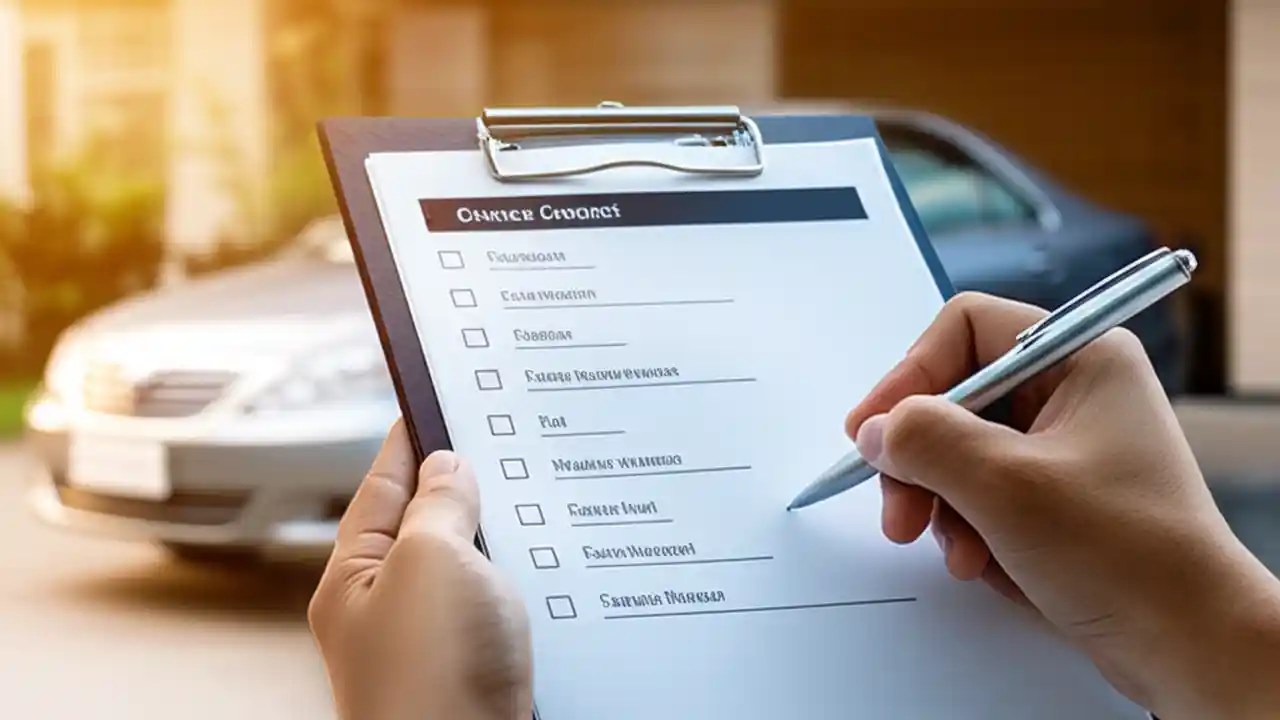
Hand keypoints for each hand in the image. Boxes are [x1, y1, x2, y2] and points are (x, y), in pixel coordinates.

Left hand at [309, 422, 531, 719]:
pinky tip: (559, 566)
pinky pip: (505, 605)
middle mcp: (392, 606)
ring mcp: (439, 640)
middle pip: (433, 523)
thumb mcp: (430, 562)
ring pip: (477, 564)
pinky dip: (530, 580)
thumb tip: (448, 468)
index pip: (385, 482)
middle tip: (515, 437)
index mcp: (357, 575)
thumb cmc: (433, 678)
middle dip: (474, 484)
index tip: (441, 393)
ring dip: (509, 535)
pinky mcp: (481, 666)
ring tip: (545, 494)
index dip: (416, 435)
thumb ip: (439, 506)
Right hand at [847, 293, 1279, 719]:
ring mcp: (1065, 445)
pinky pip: (982, 493)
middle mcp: (1073, 391)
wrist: (1191, 643)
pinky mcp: (1057, 496)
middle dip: (920, 458)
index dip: (911, 375)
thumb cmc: (1127, 554)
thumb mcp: (1005, 485)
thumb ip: (925, 441)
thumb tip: (874, 431)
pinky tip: (981, 562)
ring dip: (943, 504)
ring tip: (958, 551)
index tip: (873, 430)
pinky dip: (968, 528)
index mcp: (1080, 358)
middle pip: (955, 395)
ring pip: (961, 451)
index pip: (966, 329)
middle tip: (900, 511)